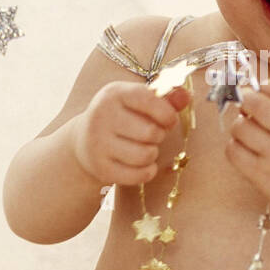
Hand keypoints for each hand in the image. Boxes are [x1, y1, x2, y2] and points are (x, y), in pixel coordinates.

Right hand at [70, 81, 190, 185]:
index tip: (168, 119)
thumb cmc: (122, 116)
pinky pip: (139, 175)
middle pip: (151, 132)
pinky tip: (143, 164)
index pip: (149, 100)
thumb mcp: (138, 100)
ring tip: (146, 148)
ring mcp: (98, 143)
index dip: (167, 113)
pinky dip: (148, 171)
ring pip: (145, 155)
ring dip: (153, 153)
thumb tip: (186, 96)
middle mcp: (102, 116)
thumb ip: (166, 98)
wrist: (83, 140)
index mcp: (114, 94)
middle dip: (160, 135)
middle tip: (153, 134)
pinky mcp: (101, 168)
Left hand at [224, 79, 269, 215]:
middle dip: (245, 98)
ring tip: (245, 128)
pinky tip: (243, 147)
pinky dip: (233, 145)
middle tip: (244, 102)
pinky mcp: (262, 176)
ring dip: (238, 124)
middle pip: (259, 105)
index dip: (266, 84)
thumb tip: (254, 90)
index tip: (259, 88)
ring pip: (242, 128)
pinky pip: (234, 152)